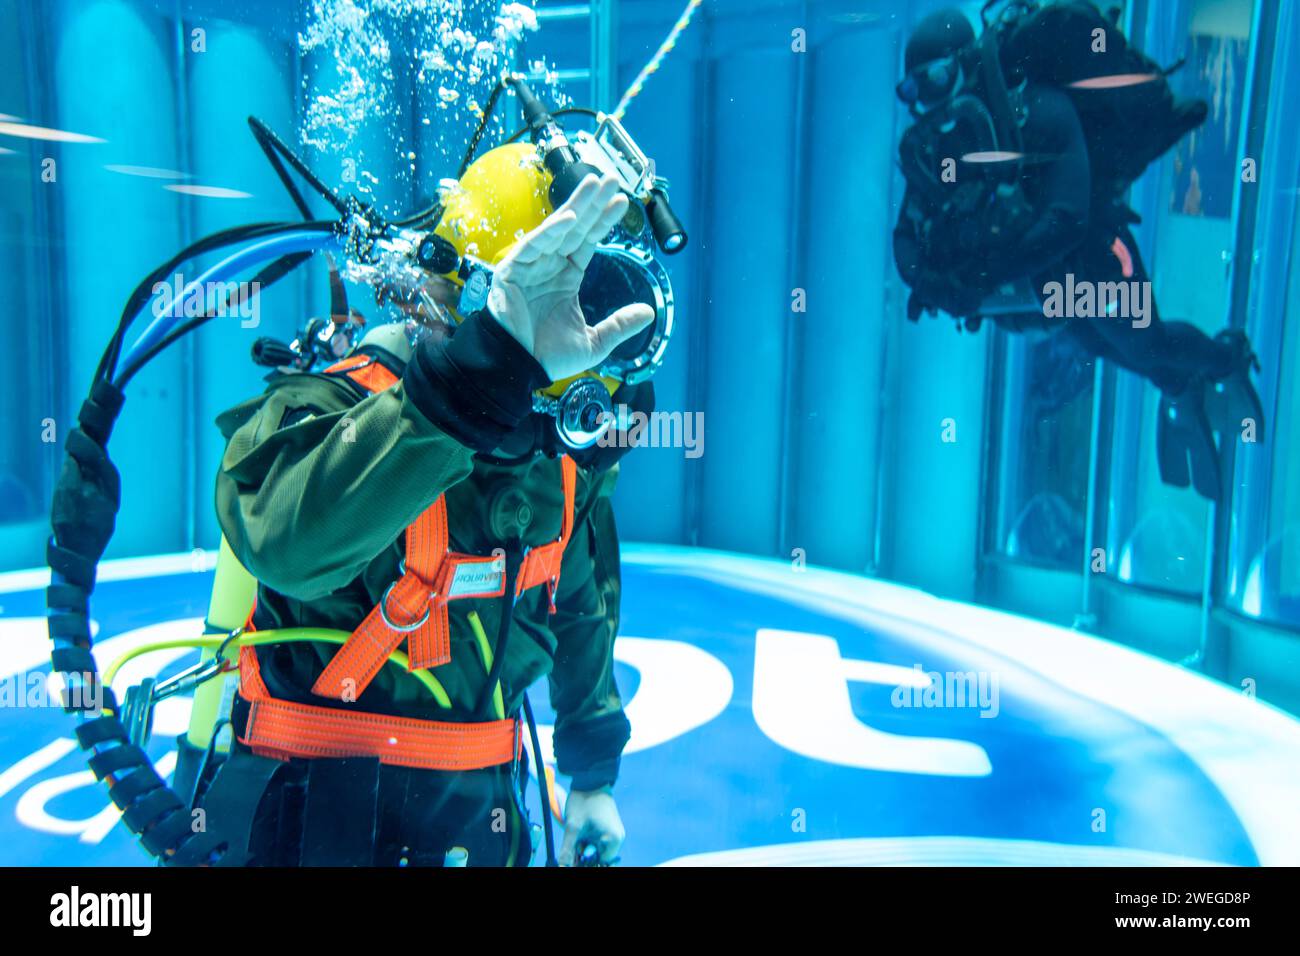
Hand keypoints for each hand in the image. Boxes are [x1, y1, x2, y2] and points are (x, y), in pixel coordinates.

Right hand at [486, 174, 654, 381]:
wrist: (518, 370)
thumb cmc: (548, 356)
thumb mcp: (595, 342)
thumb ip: (620, 325)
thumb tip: (649, 312)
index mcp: (566, 276)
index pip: (588, 241)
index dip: (604, 221)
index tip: (623, 202)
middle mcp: (549, 265)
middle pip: (575, 227)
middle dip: (593, 202)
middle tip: (611, 179)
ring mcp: (530, 265)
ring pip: (555, 229)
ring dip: (575, 206)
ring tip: (594, 185)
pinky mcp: (511, 271)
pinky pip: (532, 245)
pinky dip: (550, 231)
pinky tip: (569, 217)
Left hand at [559, 786, 624, 865]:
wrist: (590, 779)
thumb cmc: (583, 800)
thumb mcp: (573, 827)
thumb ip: (568, 850)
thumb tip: (562, 866)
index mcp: (613, 839)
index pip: (601, 863)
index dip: (585, 864)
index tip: (572, 861)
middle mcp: (618, 838)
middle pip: (600, 858)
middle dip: (585, 856)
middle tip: (572, 848)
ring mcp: (614, 832)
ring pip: (598, 850)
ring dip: (585, 849)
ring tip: (575, 838)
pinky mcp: (609, 828)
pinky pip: (599, 842)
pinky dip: (589, 841)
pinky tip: (580, 835)